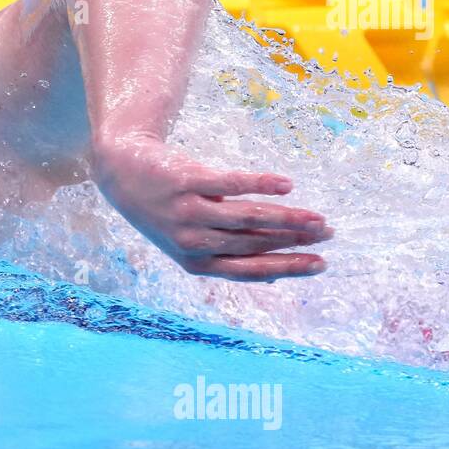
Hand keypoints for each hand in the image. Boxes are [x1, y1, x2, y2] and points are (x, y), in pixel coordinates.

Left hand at [93, 136, 331, 281]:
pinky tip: (287, 185)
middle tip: (327, 234)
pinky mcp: (186, 180)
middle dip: (295, 241)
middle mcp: (191, 241)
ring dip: (287, 219)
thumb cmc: (163, 210)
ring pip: (247, 218)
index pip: (249, 270)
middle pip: (254, 243)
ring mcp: (187, 211)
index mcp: (194, 262)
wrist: (121, 171)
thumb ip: (226, 256)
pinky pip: (231, 184)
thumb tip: (274, 278)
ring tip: (317, 217)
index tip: (320, 265)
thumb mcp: (188, 242)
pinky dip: (262, 185)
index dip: (287, 268)